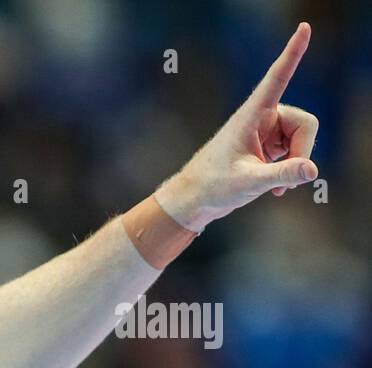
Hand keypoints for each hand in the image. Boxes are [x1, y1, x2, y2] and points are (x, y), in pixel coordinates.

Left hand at [156, 22, 319, 230]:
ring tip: (276, 186)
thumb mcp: (249, 182)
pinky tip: (276, 189)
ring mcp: (267, 131)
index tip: (304, 28)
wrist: (195, 200)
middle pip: (306, 124)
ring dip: (296, 163)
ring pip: (303, 138)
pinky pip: (295, 151)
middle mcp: (262, 117)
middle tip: (288, 180)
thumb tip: (312, 170)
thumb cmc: (213, 186)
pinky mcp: (269, 144)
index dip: (293, 53)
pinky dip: (291, 170)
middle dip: (303, 151)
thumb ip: (282, 174)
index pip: (277, 78)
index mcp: (252, 114)